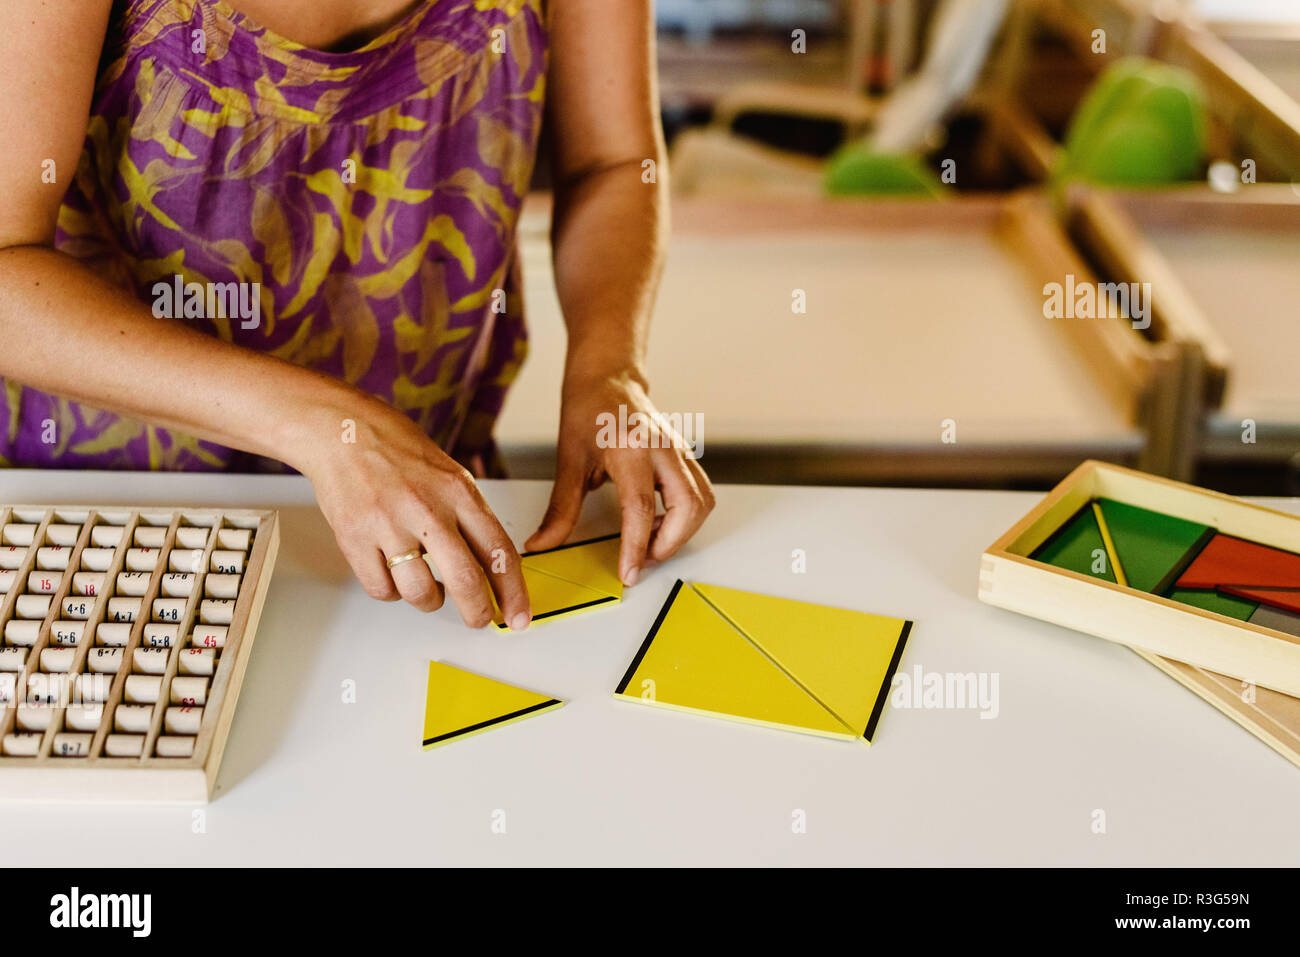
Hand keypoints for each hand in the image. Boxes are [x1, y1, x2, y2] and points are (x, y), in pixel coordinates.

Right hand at [294, 396, 530, 629]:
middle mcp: (426, 509)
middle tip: (479, 620)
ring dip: (430, 601)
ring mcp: (388, 525)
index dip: (514, 592)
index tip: (519, 617)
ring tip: (429, 588)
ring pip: (420, 592)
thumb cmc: (397, 451)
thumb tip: (491, 567)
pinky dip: (393, 592)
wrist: (342, 431)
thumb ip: (470, 517)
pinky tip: (394, 574)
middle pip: (465, 579)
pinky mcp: (354, 539)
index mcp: (458, 491)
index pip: (498, 551)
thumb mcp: (449, 474)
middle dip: (478, 612)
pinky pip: (382, 590)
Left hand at [526, 371, 713, 583]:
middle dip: (669, 543)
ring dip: (682, 530)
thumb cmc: (587, 411)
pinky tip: (658, 521)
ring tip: (649, 540)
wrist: (607, 378)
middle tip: (641, 558)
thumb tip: (542, 544)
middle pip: (687, 506)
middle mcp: (662, 447)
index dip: (636, 547)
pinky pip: (700, 492)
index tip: (628, 573)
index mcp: (630, 446)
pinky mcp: (685, 455)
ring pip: (702, 501)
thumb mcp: (568, 461)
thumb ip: (560, 510)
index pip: (641, 508)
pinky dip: (686, 515)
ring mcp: (679, 450)